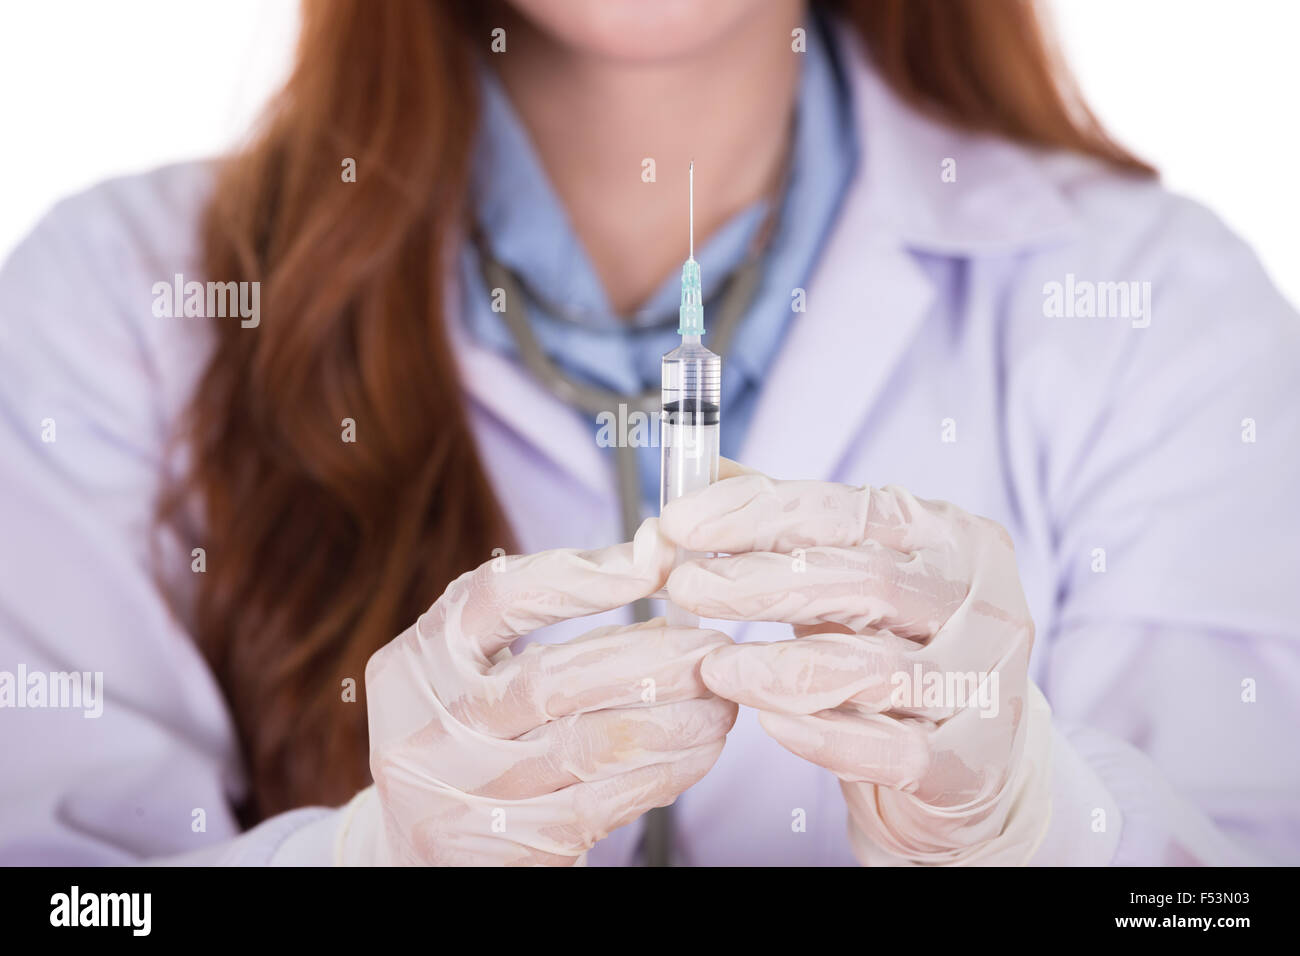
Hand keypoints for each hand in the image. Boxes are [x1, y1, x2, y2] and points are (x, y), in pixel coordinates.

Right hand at [353, 518, 736, 864]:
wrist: (406, 847)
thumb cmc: (461, 731)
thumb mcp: (466, 663)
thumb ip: (541, 607)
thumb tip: (652, 559)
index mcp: (416, 662)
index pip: (495, 599)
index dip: (580, 576)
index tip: (653, 561)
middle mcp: (427, 729)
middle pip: (552, 679)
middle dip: (650, 658)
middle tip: (712, 646)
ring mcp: (463, 796)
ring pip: (589, 745)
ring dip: (672, 720)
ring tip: (719, 701)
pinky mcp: (505, 850)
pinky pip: (601, 804)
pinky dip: (662, 774)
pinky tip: (697, 753)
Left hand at [660, 461, 1051, 864]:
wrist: (975, 760)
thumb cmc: (897, 648)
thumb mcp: (850, 577)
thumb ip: (783, 527)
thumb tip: (697, 479)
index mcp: (951, 537)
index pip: (849, 509)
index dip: (758, 512)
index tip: (681, 521)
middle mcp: (981, 600)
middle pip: (864, 580)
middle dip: (761, 582)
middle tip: (684, 589)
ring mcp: (984, 681)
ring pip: (872, 667)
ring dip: (778, 666)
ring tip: (713, 667)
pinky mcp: (972, 760)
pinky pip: (889, 748)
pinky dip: (823, 736)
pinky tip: (770, 725)